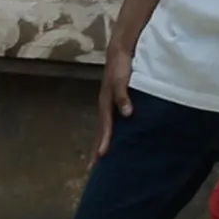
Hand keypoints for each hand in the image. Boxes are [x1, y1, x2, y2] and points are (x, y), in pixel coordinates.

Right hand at [96, 43, 134, 158]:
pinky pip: (110, 122)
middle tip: (91, 169)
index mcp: (106, 103)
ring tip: (98, 159)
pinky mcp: (114, 102)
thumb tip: (127, 114)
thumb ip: (122, 95)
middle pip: (100, 131)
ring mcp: (108, 105)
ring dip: (101, 143)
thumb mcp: (121, 78)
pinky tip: (113, 140)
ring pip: (104, 128)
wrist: (120, 49)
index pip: (104, 127)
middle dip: (96, 149)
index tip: (101, 157)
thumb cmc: (120, 64)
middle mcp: (105, 107)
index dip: (103, 141)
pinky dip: (109, 133)